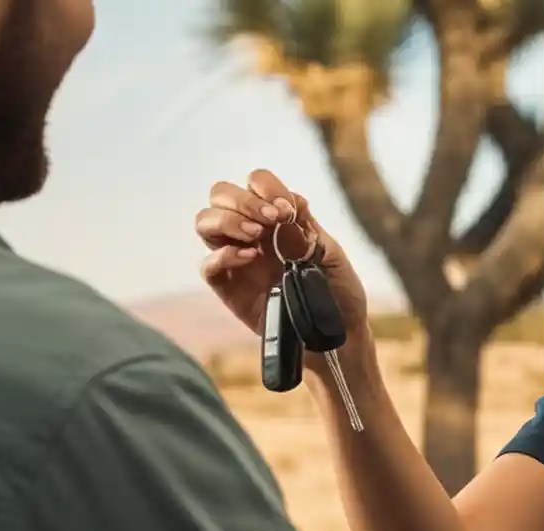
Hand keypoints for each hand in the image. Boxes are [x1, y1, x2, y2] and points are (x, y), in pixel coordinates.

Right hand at [195, 170, 369, 367]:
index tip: (286, 209)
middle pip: (221, 194)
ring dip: (228, 220)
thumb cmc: (338, 292)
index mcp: (278, 218)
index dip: (266, 187)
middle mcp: (252, 232)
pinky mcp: (228, 286)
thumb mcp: (333, 256)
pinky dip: (224, 255)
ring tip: (256, 235)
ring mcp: (237, 258)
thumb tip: (289, 208)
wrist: (337, 334)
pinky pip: (208, 264)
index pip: (256, 183)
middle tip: (270, 219)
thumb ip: (309, 230)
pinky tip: (251, 258)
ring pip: (205, 222)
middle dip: (243, 199)